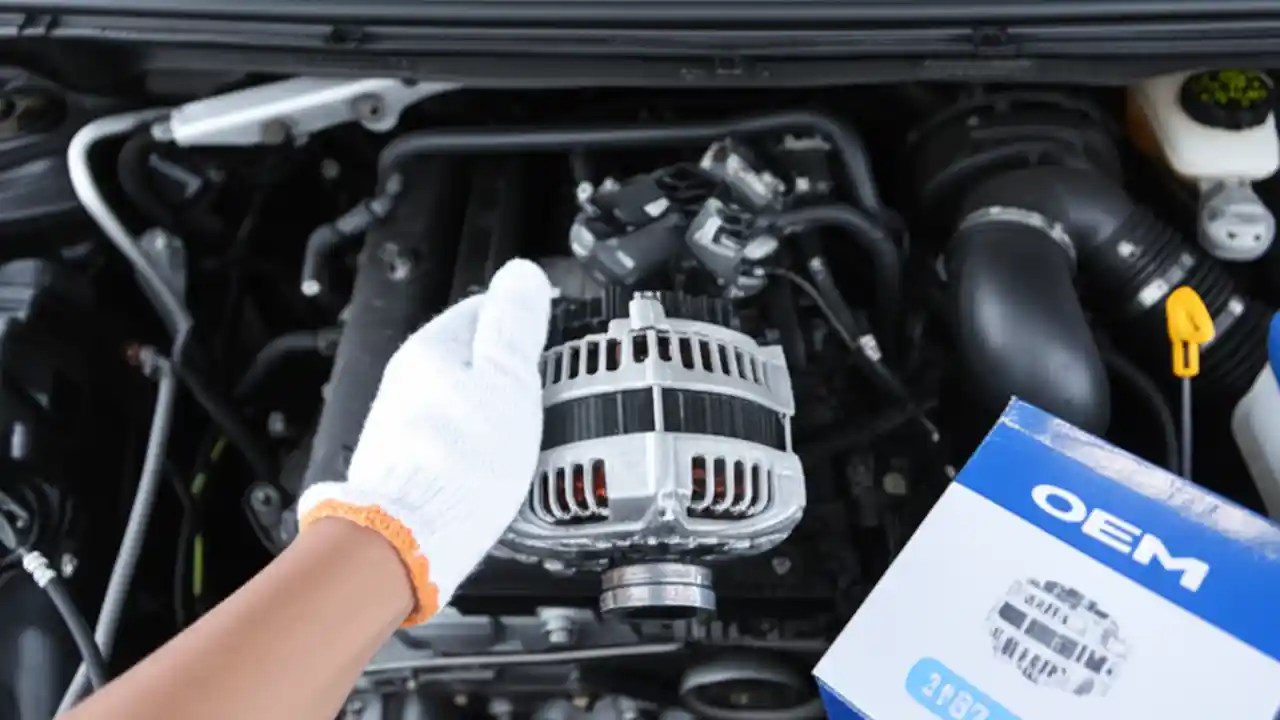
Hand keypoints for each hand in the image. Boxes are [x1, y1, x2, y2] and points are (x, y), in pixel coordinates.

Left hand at [298, 259, 551, 623]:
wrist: (409, 537)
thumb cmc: (458, 462)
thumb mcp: (506, 380)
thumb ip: (514, 326)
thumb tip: (523, 275)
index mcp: (433, 347)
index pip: (484, 308)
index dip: (523, 318)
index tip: (551, 333)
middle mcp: (411, 379)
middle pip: (470, 355)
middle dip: (508, 366)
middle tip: (546, 381)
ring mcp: (406, 420)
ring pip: (460, 396)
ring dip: (493, 405)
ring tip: (527, 421)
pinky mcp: (409, 458)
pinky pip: (452, 433)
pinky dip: (478, 439)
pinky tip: (495, 458)